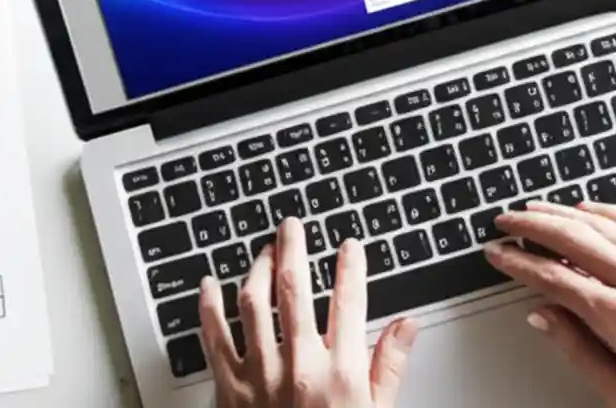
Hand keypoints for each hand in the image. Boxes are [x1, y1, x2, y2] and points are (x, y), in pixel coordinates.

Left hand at [198, 218, 418, 407]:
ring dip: (257, 269)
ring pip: (253, 304)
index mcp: (340, 374)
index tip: (350, 246)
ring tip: (263, 250)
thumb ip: (389, 368)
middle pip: (295, 289)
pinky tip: (209, 286)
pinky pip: (214, 339)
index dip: (351, 267)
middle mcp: (299, 368)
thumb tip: (407, 327)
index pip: (349, 302)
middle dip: (294, 248)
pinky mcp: (229, 390)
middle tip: (291, 225)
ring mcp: (260, 377)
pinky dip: (208, 308)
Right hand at [484, 201, 615, 407]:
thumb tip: (545, 319)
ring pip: (608, 226)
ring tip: (538, 208)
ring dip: (567, 213)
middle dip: (534, 226)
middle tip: (506, 220)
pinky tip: (595, 209)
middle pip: (577, 239)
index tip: (498, 253)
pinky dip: (614, 212)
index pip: (557, 279)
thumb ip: (582, 354)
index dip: (520, 263)